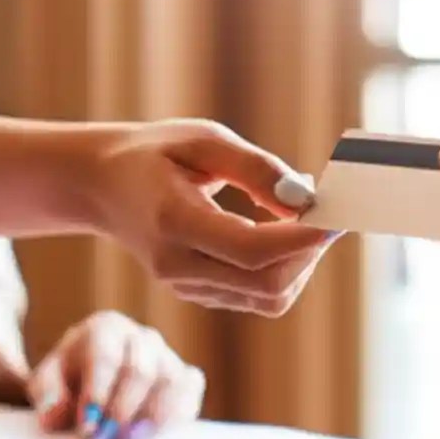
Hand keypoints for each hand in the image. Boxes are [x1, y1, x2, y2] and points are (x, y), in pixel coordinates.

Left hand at [27, 311, 203, 438]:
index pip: (105, 356)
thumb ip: (46, 393)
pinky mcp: (186, 377)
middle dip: (123, 409)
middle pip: (141, 369)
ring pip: (169, 381)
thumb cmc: (69, 382)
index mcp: (105, 329)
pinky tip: (157, 435)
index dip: (97, 393)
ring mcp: (168, 355)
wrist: (93, 382)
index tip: (87, 427)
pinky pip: (191, 390)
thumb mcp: (47, 383)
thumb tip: (55, 410)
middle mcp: (141, 337)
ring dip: (150, 416)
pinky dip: (178, 413)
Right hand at [89, 120, 337, 316]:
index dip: (303, 238)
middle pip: (267, 284)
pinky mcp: (197, 294)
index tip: (337, 214)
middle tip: (325, 213)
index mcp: (172, 221)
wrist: (102, 187)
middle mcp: (177, 265)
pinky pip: (256, 296)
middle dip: (309, 253)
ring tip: (300, 217)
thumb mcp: (203, 140)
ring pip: (268, 297)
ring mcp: (185, 286)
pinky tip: (278, 232)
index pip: (251, 250)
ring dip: (300, 263)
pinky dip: (282, 268)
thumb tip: (305, 198)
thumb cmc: (155, 153)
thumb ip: (256, 168)